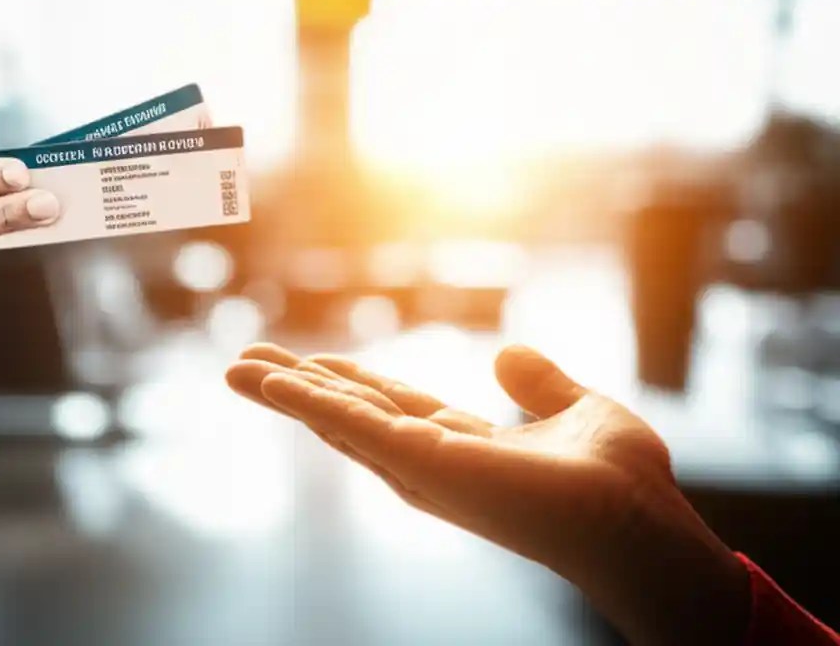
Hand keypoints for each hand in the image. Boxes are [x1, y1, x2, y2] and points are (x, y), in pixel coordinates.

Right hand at [227, 343, 748, 645]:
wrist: (637, 520)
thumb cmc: (624, 483)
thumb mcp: (579, 410)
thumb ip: (540, 384)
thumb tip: (506, 353)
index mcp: (464, 445)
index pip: (392, 406)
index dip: (349, 381)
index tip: (314, 359)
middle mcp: (431, 459)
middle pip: (349, 413)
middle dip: (298, 388)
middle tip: (243, 364)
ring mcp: (420, 464)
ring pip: (338, 419)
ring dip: (285, 393)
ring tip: (236, 370)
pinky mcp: (420, 462)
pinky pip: (352, 425)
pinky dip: (307, 402)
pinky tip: (272, 382)